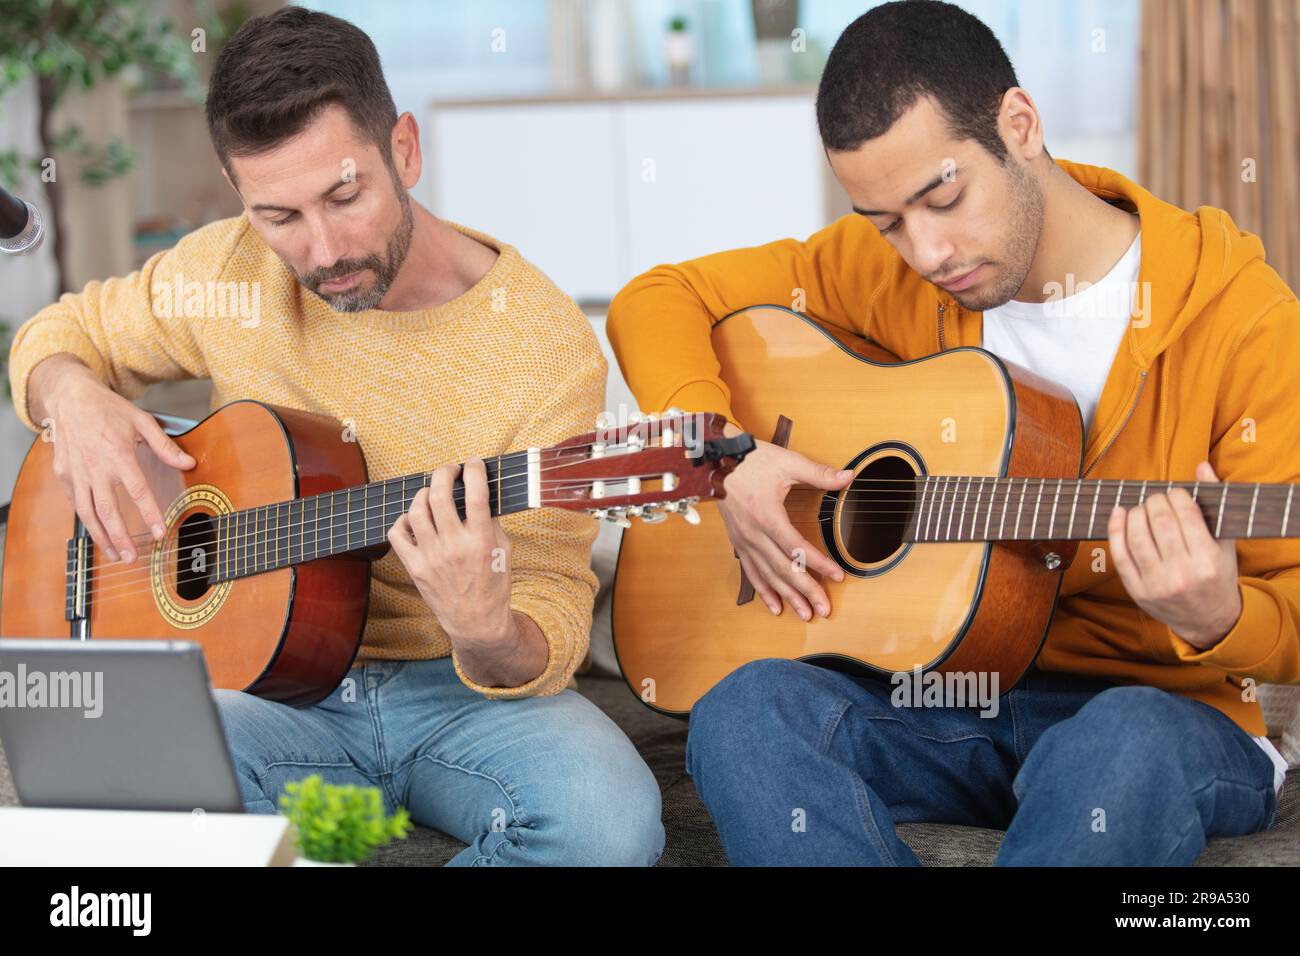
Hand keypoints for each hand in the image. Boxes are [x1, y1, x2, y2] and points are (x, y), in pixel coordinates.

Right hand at [40, 358, 195, 563]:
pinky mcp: (64, 475)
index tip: (159, 533)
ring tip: (115, 554)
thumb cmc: (109, 409)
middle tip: (133, 558)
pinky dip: (86, 521)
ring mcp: (76, 473)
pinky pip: (75, 503)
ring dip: (101, 537)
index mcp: (119, 454)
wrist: (70, 398)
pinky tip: (97, 532)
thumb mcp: (142, 421)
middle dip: (121, 537)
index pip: (137, 490)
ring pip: (87, 512)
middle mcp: (95, 467)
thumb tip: (190, 463)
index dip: (149, 514)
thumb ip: (165, 446)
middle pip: (108, 510)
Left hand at [386, 458, 514, 647]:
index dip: (473, 471)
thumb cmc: (493, 584)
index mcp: (481, 541)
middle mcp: (455, 547)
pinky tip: (414, 519)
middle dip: (444, 473)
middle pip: (440, 496)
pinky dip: (403, 520)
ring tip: (432, 493)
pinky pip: (397, 534)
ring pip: (416, 510)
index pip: (476, 495)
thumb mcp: (504, 550)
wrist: (476, 621)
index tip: (473, 463)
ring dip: (424, 493)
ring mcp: (432, 557)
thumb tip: (478, 492)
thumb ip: (492, 522)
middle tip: (449, 470)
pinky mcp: (415, 568)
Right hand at [718, 423, 852, 619]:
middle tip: (824, 609)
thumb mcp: (788, 462)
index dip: (819, 564)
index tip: (838, 576)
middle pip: (783, 568)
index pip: (797, 548)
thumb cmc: (751, 459)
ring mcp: (743, 540)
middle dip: (805, 591)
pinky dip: (764, 590)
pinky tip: (775, 606)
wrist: (715, 459)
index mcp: (768, 515)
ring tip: (805, 614)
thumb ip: (820, 473)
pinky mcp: (737, 542)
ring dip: (787, 596)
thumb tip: (849, 476)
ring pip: (768, 575)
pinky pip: (751, 571)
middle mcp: (754, 533)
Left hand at [1108, 461, 1242, 648]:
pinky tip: (1119, 514)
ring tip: (1142, 508)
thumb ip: (1214, 504)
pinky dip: (1115, 529)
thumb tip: (1202, 467)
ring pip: (1136, 536)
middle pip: (1159, 522)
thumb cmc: (1218, 575)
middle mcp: (1182, 573)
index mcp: (1208, 561)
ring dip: (1135, 512)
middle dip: (1155, 501)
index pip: (1186, 515)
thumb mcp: (1225, 543)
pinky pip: (1119, 554)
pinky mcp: (1137, 590)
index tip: (1175, 493)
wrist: (1209, 620)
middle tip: (1157, 499)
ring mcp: (1157, 584)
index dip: (1177, 496)